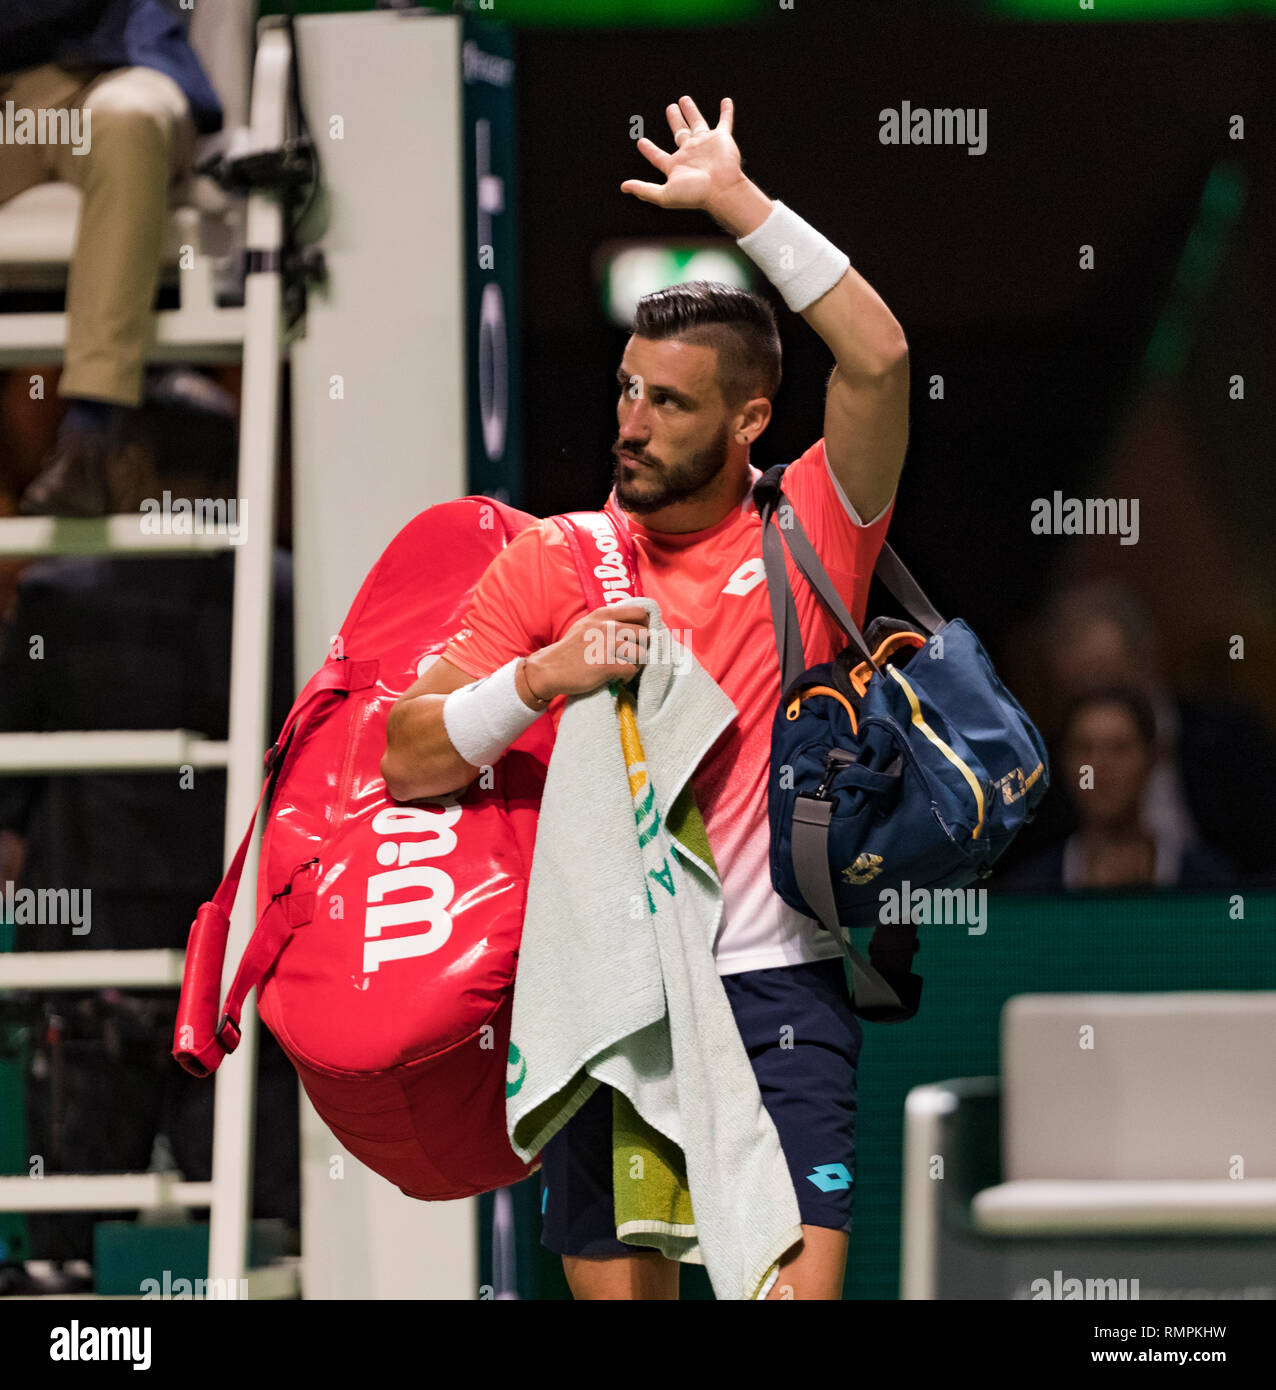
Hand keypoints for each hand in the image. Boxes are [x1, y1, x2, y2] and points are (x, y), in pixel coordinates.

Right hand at [526, 603, 651, 698]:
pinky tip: (617, 678)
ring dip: (637, 664)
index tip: (639, 637)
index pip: (641, 613)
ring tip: (625, 668)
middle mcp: (607, 627)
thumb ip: (607, 621)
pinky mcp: (607, 666)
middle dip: (642, 647)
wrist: (549, 669)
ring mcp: (607, 646)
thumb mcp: (586, 625)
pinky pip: (631, 671)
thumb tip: (632, 622)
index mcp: (603, 615)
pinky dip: (627, 677)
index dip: (645, 626)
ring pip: (641, 653)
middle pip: (645, 635)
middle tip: (632, 657)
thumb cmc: (569, 650)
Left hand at [621, 94, 744, 213]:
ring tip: (684, 99)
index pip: (658, 156)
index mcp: (676, 166)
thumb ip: (644, 189)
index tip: (640, 142)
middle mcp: (690, 153)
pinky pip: (724, 121)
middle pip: (679, 133)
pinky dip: (726, 112)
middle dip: (674, 120)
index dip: (649, 150)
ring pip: (697, 123)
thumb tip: (623, 187)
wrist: (721, 190)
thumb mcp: (664, 194)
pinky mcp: (722, 138)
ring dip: (691, 112)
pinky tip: (726, 102)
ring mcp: (706, 145)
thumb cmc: (695, 194)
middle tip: (670, 108)